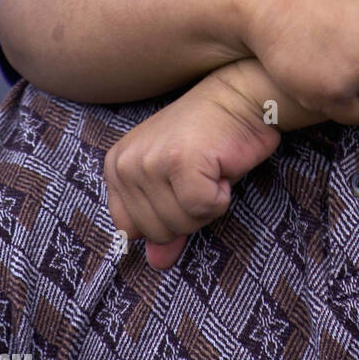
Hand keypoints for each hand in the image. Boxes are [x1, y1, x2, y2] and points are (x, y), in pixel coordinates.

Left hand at [104, 60, 287, 270]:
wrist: (242, 96)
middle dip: (190, 213)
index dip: (167, 218)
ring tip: (211, 168)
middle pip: (156, 231)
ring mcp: (151, 161)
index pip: (130, 230)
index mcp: (116, 166)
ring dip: (207, 204)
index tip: (185, 185)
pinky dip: (221, 197)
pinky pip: (202, 209)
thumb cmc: (213, 140)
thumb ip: (165, 224)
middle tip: (203, 175)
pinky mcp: (180, 161)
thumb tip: (158, 263)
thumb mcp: (180, 184)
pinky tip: (222, 166)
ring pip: (180, 223)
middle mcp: (126, 163)